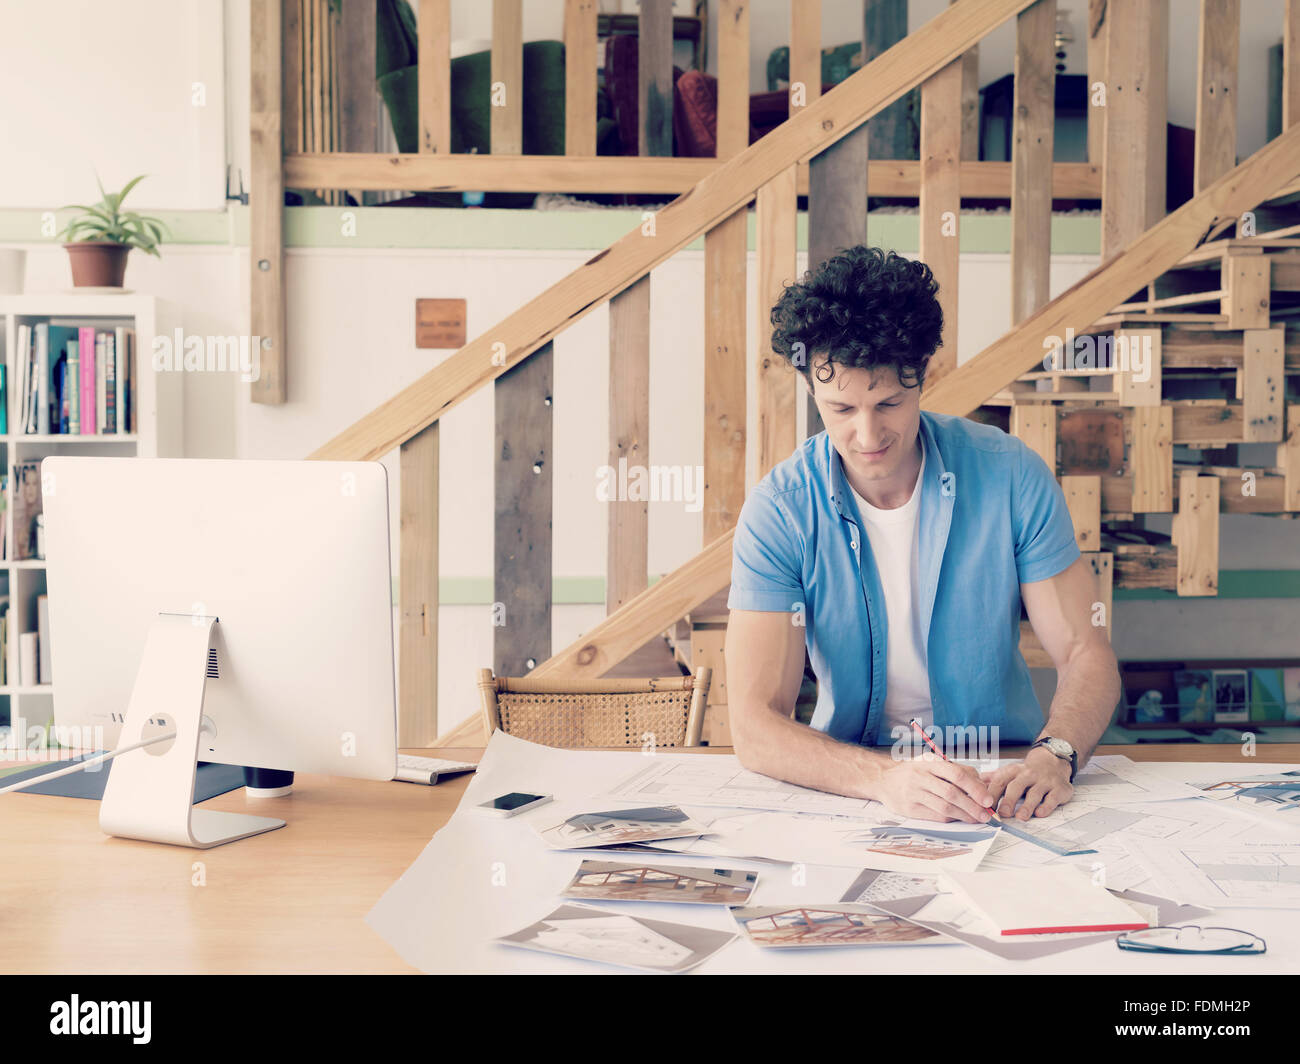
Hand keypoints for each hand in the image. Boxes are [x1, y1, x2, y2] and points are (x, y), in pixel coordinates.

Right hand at [877, 756, 994, 823]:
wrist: (883, 779)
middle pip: (952, 793)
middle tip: (986, 813)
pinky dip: (951, 819)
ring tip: (976, 818)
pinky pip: (935, 816)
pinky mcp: (910, 808)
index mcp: (929, 763)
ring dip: (964, 815)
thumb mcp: (932, 763)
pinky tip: (959, 819)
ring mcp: (914, 793)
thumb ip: (956, 770)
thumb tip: (980, 783)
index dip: (975, 787)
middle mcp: (921, 777)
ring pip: (944, 807)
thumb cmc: (913, 771)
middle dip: (973, 805)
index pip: (956, 774)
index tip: (987, 798)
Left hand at [981, 747, 1073, 820]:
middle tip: (1002, 813)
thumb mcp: (1009, 772)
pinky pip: (1052, 798)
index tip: (985, 807)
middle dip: (1009, 800)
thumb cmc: (1027, 772)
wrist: (1052, 761)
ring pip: (1034, 793)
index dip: (992, 794)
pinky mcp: (1058, 789)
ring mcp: (1044, 782)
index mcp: (1012, 772)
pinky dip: (1046, 806)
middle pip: (1016, 787)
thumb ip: (991, 781)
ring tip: (1021, 817)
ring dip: (1027, 806)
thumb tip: (970, 787)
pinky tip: (1040, 813)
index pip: (999, 782)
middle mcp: (1028, 775)